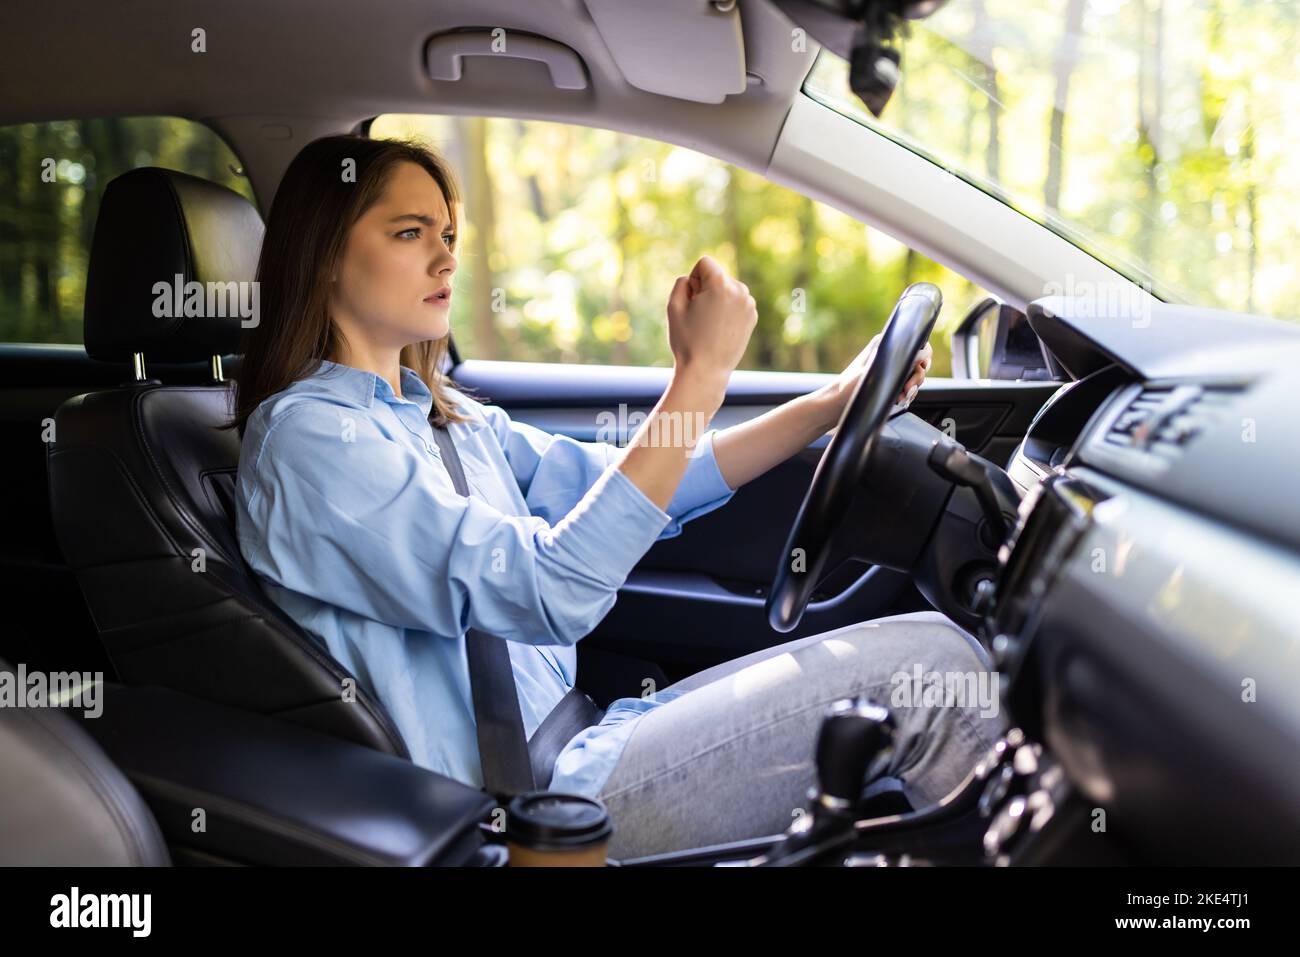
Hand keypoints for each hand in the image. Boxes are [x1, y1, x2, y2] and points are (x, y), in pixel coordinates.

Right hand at [666, 255, 757, 390]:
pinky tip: (720, 329)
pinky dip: (727, 310)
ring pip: (728, 288)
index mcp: (721, 285)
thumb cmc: (687, 340)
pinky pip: (736, 302)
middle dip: (707, 289)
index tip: (692, 301)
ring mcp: (749, 304)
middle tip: (699, 316)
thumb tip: (695, 279)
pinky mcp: (752, 317)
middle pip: (717, 275)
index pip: (705, 263)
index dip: (693, 279)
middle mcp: (740, 290)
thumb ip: (681, 282)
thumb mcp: (673, 306)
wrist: (706, 371)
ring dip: (717, 299)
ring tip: (710, 324)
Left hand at [817, 335, 932, 428]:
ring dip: (911, 389)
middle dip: (916, 378)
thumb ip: (902, 362)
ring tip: (901, 398)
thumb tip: (923, 353)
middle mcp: (888, 354)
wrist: (833, 406)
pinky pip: (905, 388)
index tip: (921, 368)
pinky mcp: (887, 384)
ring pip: (913, 377)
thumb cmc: (848, 388)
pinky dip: (906, 396)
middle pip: (918, 362)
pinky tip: (899, 401)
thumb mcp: (877, 373)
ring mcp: (888, 370)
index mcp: (884, 344)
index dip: (924, 356)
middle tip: (908, 389)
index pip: (916, 343)